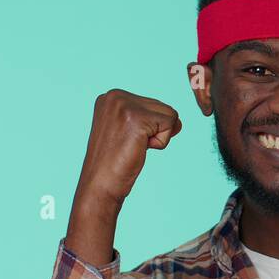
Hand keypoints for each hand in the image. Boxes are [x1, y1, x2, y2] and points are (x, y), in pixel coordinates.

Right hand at [75, 88, 181, 207]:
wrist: (100, 183)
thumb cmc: (114, 162)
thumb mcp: (128, 130)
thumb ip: (148, 117)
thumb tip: (178, 121)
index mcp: (111, 96)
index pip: (153, 104)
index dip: (148, 128)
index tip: (125, 139)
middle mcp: (116, 95)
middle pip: (163, 107)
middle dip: (154, 131)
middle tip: (129, 145)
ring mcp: (125, 105)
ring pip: (170, 115)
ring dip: (158, 137)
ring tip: (134, 146)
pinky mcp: (137, 117)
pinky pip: (171, 124)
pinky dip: (161, 142)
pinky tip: (139, 148)